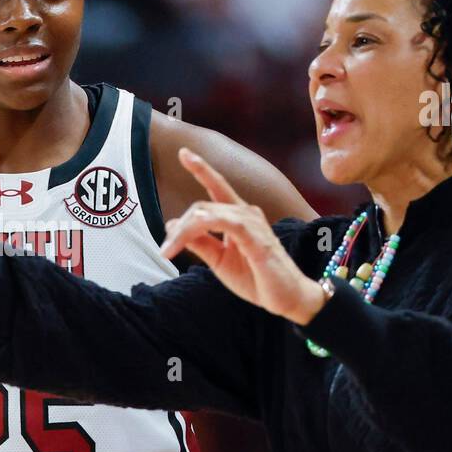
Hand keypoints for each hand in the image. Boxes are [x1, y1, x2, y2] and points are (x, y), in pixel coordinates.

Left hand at [160, 148, 326, 324]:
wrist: (287, 299)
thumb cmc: (257, 279)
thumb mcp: (219, 260)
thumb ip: (199, 243)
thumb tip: (172, 225)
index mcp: (238, 217)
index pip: (217, 186)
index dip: (201, 168)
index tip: (183, 152)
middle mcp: (246, 214)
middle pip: (202, 206)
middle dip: (179, 226)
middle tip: (164, 250)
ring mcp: (253, 224)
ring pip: (209, 214)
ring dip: (185, 230)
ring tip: (169, 249)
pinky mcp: (257, 239)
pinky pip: (228, 223)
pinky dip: (207, 223)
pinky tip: (194, 227)